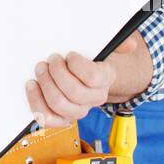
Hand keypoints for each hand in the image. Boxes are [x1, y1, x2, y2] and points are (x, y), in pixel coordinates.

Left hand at [26, 35, 144, 125]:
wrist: (88, 77)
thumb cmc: (91, 59)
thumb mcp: (103, 48)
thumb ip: (117, 44)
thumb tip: (131, 44)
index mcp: (106, 78)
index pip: (93, 77)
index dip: (77, 65)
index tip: (69, 54)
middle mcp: (94, 98)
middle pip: (74, 92)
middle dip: (57, 73)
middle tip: (50, 60)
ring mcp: (78, 110)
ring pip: (60, 106)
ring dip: (46, 85)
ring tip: (40, 70)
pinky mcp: (62, 117)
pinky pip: (48, 119)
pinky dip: (36, 102)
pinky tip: (33, 86)